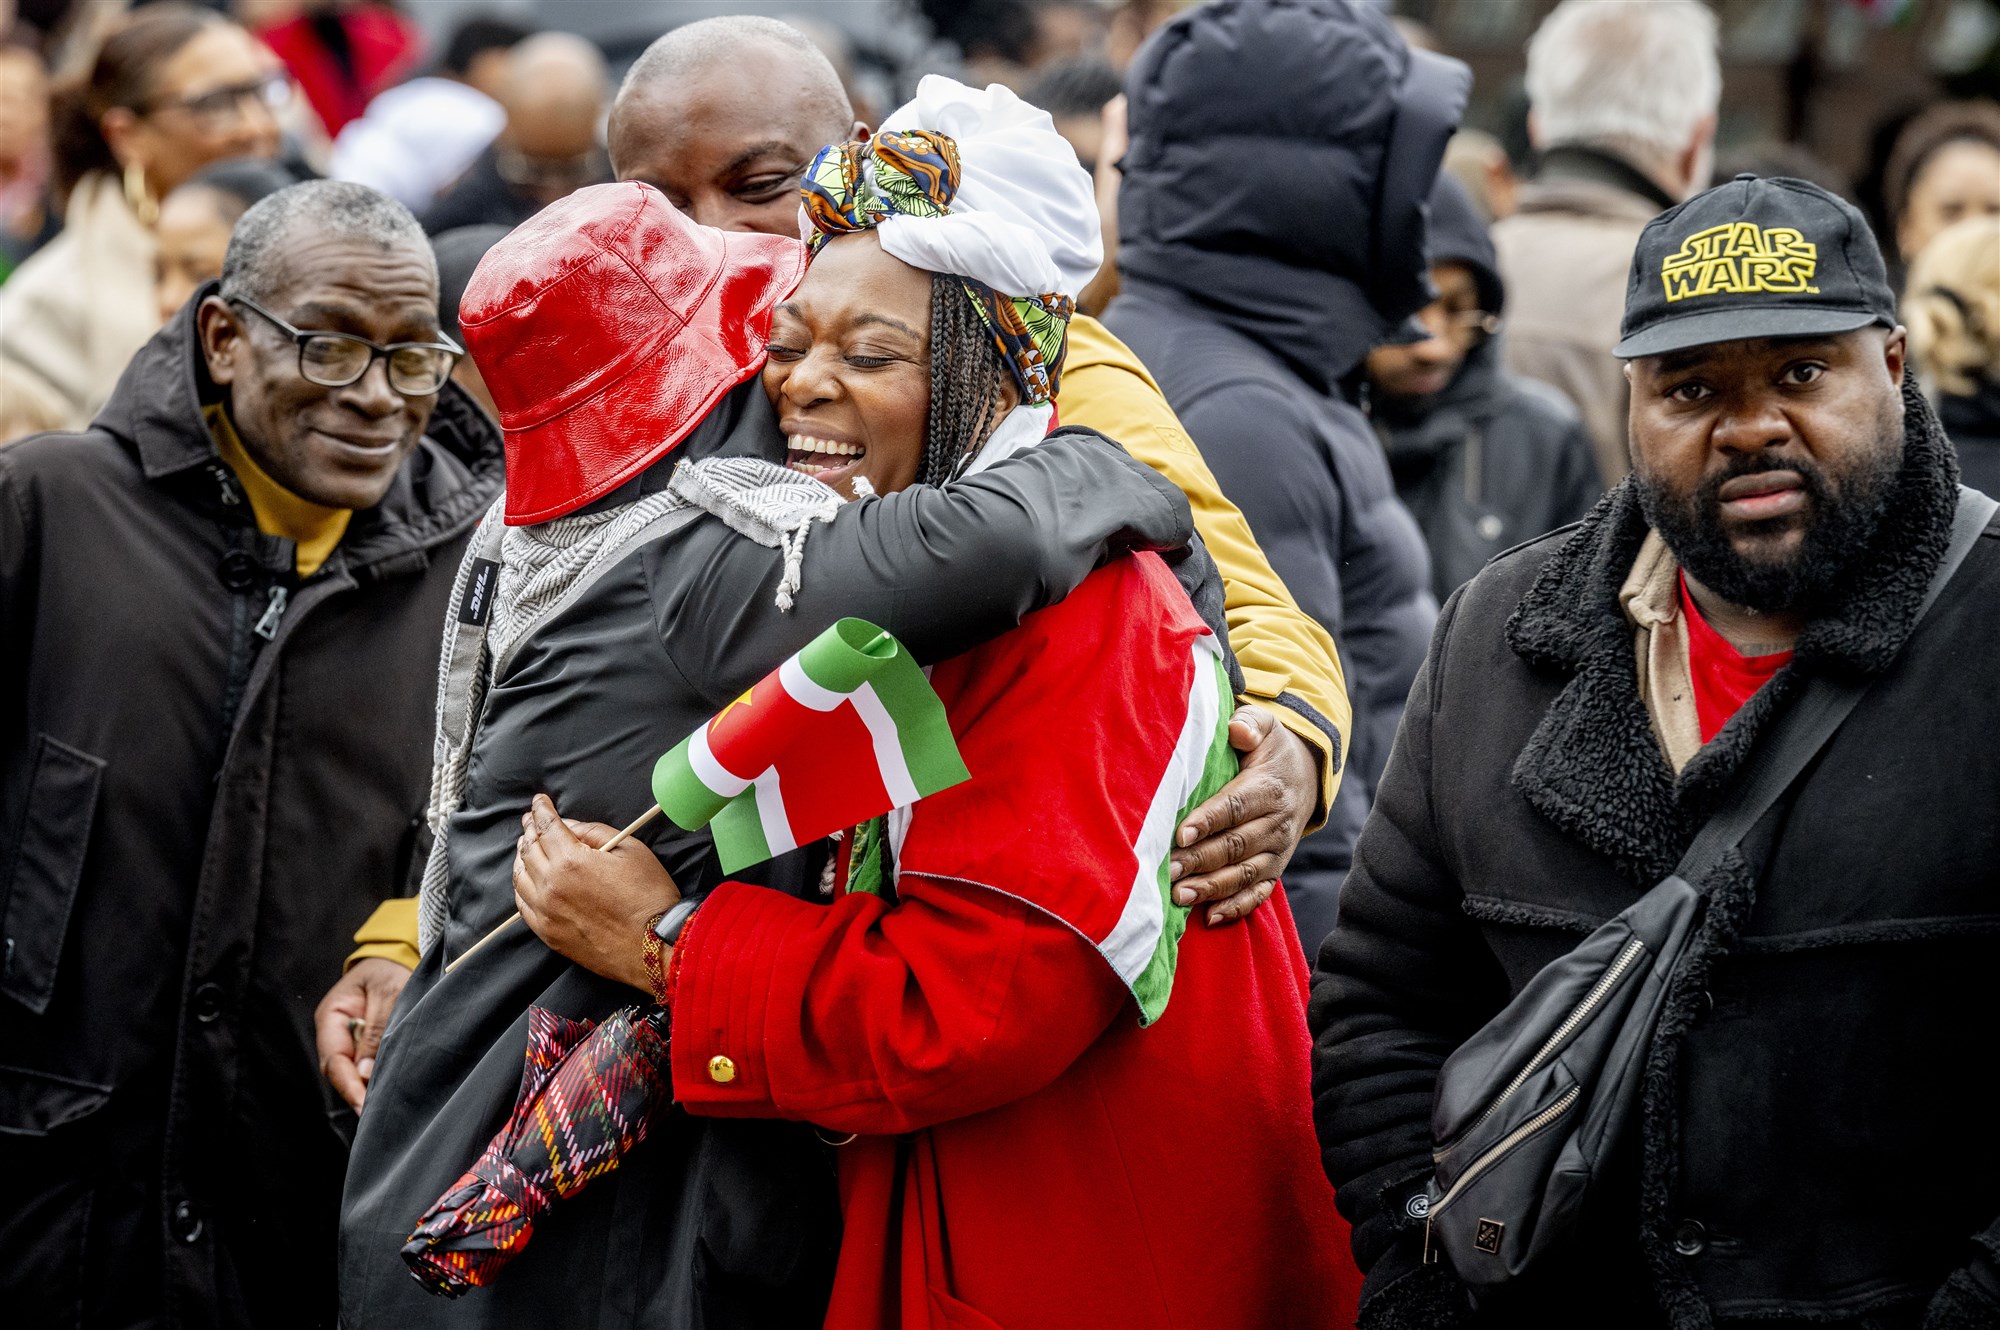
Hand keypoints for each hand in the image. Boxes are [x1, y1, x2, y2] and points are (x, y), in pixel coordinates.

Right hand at [315, 956, 410, 1110]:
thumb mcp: (388, 992)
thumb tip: (364, 1072)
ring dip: (366, 1087)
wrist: (397, 956)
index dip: (347, 1085)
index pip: (333, 1060)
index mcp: (331, 1016)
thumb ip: (377, 1029)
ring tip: (385, 1105)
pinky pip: (366, 1064)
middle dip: (356, 1092)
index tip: (362, 1105)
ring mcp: (348, 1038)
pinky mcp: (364, 1042)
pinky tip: (388, 1087)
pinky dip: (375, 1076)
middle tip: (376, 1114)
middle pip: (339, 1071)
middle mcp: (335, 1031)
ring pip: (353, 1071)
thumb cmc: (390, 970)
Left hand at [513, 794, 680, 993]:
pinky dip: (521, 887)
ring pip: (520, 877)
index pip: (547, 826)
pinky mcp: (548, 934)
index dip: (541, 810)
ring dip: (522, 857)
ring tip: (527, 847)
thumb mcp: (630, 850)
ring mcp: (546, 912)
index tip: (539, 802)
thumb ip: (595, 833)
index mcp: (570, 861)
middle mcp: (550, 886)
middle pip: (530, 850)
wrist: (654, 947)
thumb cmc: (648, 896)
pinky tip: (527, 880)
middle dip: (530, 830)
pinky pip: (523, 906)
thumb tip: (570, 827)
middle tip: (530, 821)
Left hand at [1168, 706, 1317, 924]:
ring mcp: (1277, 850)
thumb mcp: (1266, 727)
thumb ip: (1250, 725)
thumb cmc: (1270, 750)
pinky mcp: (1275, 869)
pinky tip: (1210, 917)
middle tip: (1168, 870)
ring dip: (1212, 888)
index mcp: (1269, 789)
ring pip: (1244, 874)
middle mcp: (1276, 824)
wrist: (1305, 777)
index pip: (1236, 806)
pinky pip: (1259, 893)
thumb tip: (1236, 732)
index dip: (1208, 821)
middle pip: (1236, 845)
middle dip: (1201, 860)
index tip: (1180, 833)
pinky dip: (1237, 907)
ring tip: (1180, 896)